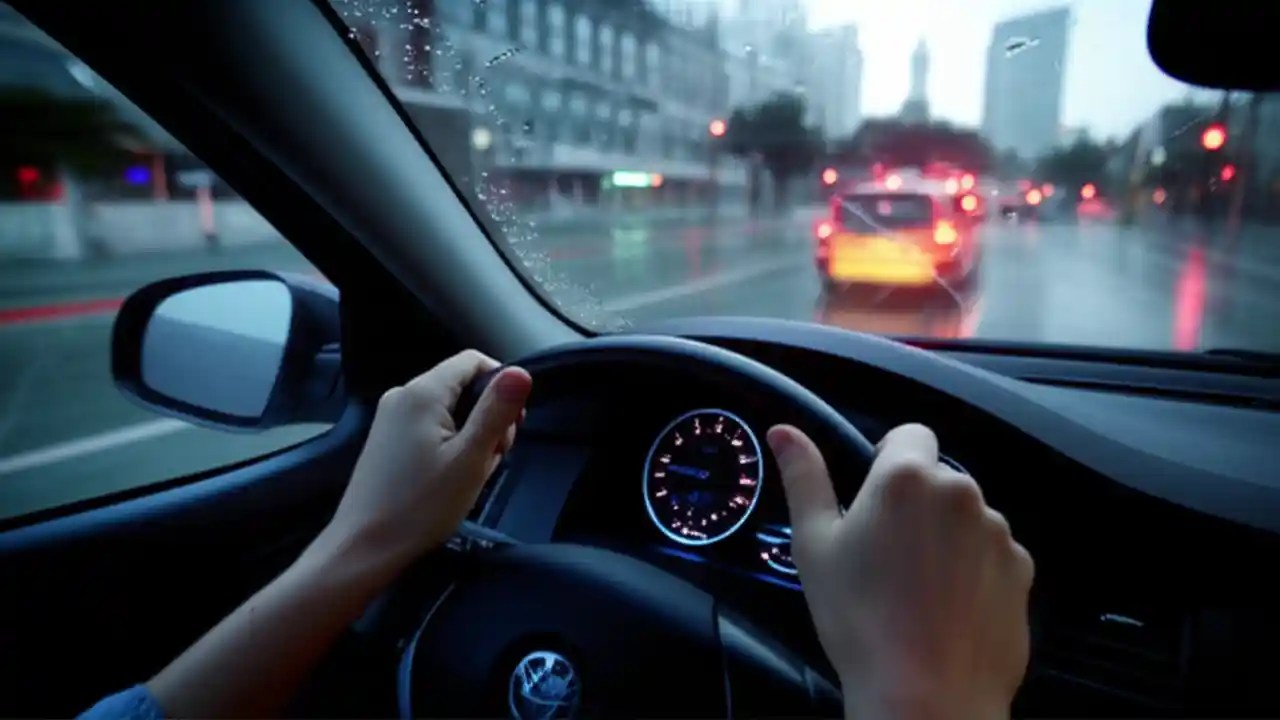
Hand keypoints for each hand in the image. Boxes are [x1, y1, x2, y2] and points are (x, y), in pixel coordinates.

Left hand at [315, 350, 531, 572]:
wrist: (363, 548)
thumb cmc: (421, 505)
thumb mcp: (471, 459)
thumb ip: (496, 412)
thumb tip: (521, 371)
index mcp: (422, 392)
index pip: (473, 361)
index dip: (501, 385)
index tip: (513, 424)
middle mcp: (402, 395)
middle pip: (462, 387)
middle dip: (487, 417)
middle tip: (493, 459)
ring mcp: (390, 418)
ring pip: (449, 410)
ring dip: (471, 436)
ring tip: (469, 475)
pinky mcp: (386, 440)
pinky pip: (430, 428)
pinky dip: (450, 446)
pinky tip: (450, 478)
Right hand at [768, 423, 1033, 719]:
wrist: (926, 695)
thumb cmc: (858, 619)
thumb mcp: (814, 546)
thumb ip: (804, 478)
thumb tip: (784, 429)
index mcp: (906, 478)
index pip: (909, 435)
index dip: (888, 461)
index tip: (874, 503)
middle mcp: (961, 491)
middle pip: (938, 478)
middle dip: (917, 504)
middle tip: (887, 556)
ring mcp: (998, 531)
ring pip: (966, 516)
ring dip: (947, 536)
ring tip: (920, 589)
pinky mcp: (1023, 568)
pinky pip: (993, 552)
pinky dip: (975, 569)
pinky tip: (950, 607)